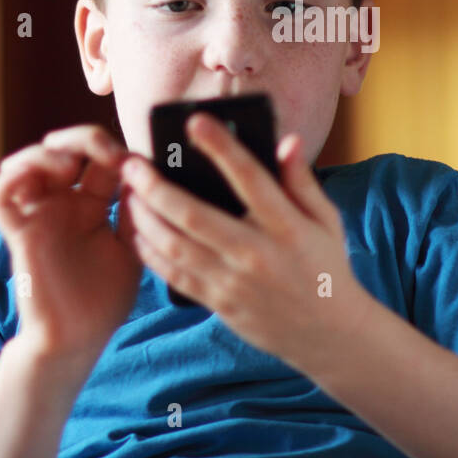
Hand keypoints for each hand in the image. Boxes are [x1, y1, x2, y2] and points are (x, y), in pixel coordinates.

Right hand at [0, 125, 143, 362]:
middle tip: (104, 151)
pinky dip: (10, 178)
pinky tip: (31, 175)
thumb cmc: (105, 300)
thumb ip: (134, 213)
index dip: (117, 152)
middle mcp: (64, 205)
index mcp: (93, 205)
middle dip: (82, 140)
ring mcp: (39, 216)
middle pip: (64, 150)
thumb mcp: (132, 250)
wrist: (77, 340)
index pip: (101, 160)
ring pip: (28, 163)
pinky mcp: (19, 233)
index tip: (136, 164)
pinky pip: (1, 196)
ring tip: (67, 164)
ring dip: (47, 153)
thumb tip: (143, 173)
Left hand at [119, 112, 376, 375]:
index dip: (221, 147)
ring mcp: (234, 282)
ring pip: (175, 246)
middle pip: (194, 214)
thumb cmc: (326, 267)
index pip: (250, 178)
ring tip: (129, 193)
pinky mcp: (219, 303)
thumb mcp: (326, 221)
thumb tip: (287, 140)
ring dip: (145, 217)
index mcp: (287, 227)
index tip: (196, 122)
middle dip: (156, 187)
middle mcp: (256, 253)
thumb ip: (302, 181)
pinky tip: (138, 231)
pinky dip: (151, 252)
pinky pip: (175, 276)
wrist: (328, 335)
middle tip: (132, 165)